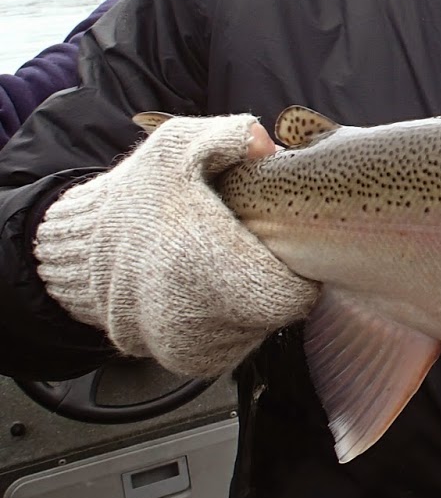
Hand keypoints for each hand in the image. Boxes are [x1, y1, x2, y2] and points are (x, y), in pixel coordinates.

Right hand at [34, 113, 314, 376]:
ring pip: (260, 329)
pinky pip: (237, 343)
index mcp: (202, 266)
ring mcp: (190, 348)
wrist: (85, 250)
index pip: (291, 293)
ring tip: (230, 267)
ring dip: (257, 301)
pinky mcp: (188, 361)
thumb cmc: (139, 197)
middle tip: (257, 249)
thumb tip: (264, 146)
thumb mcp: (177, 147)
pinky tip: (216, 290)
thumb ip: (226, 136)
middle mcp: (195, 318)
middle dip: (278, 277)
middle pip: (279, 310)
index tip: (285, 242)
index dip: (298, 266)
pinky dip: (236, 320)